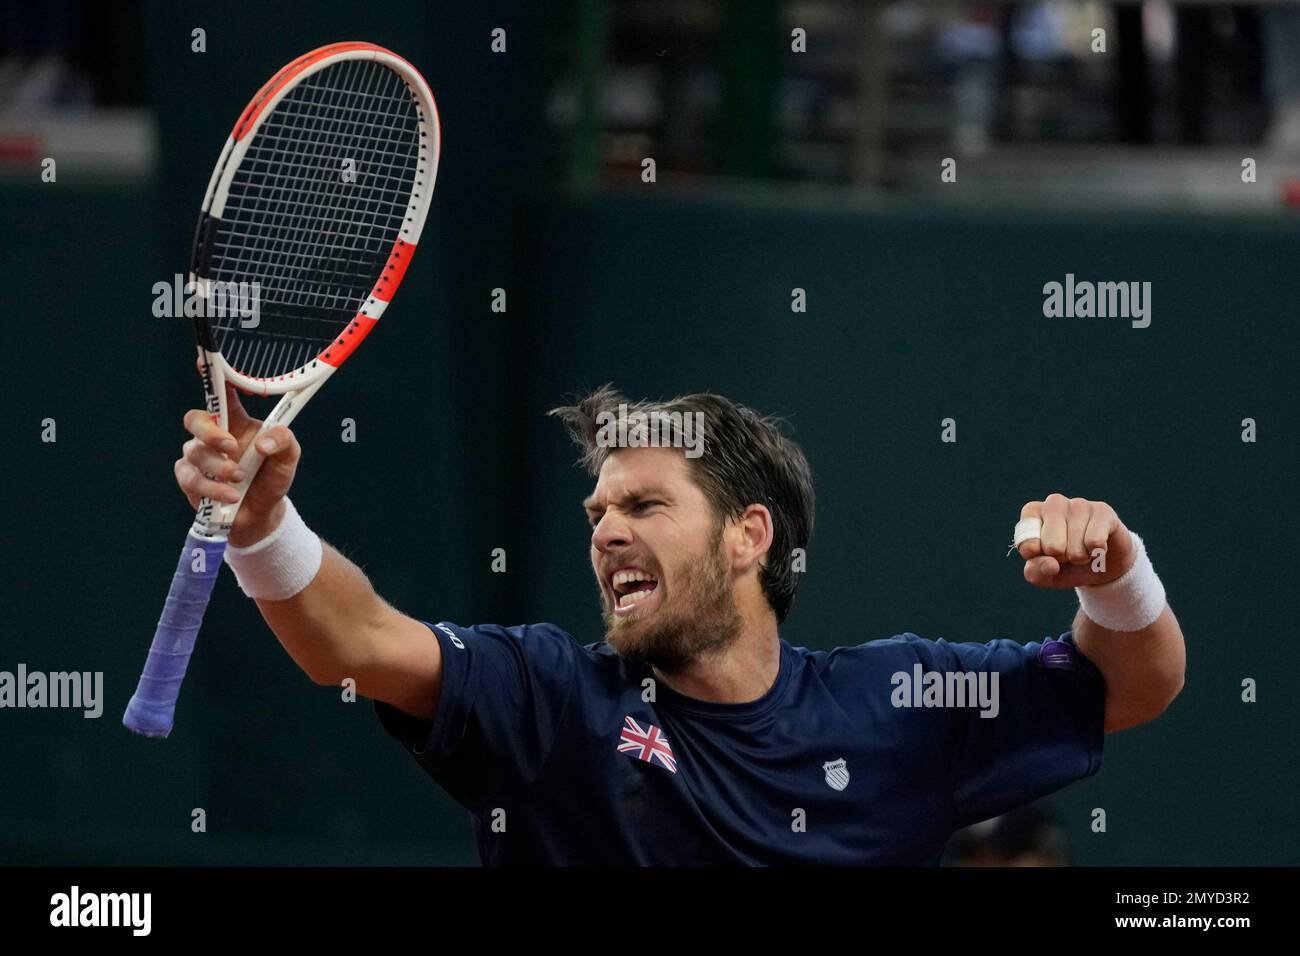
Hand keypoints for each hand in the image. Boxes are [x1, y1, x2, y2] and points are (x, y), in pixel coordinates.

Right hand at [173, 357, 300, 546]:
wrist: (260, 515)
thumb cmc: (272, 479)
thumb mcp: (289, 458)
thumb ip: (285, 440)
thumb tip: (264, 441)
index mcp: (237, 422)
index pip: (222, 393)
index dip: (211, 376)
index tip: (202, 362)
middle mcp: (214, 434)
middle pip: (195, 418)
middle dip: (210, 431)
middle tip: (231, 447)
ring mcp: (199, 456)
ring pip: (195, 452)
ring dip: (219, 468)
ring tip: (239, 480)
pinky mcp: (189, 478)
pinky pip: (190, 477)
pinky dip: (212, 488)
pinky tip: (230, 496)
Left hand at [1016, 494, 1134, 589]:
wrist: (1102, 564)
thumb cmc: (1065, 565)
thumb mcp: (1044, 575)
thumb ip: (1035, 572)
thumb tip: (1050, 564)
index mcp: (1032, 512)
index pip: (1027, 546)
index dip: (1040, 559)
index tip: (1046, 553)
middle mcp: (1053, 502)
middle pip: (1052, 547)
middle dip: (1062, 559)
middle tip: (1067, 552)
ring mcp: (1079, 504)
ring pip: (1075, 548)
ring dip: (1081, 558)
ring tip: (1083, 548)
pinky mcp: (1102, 511)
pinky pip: (1095, 543)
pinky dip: (1097, 554)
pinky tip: (1098, 546)